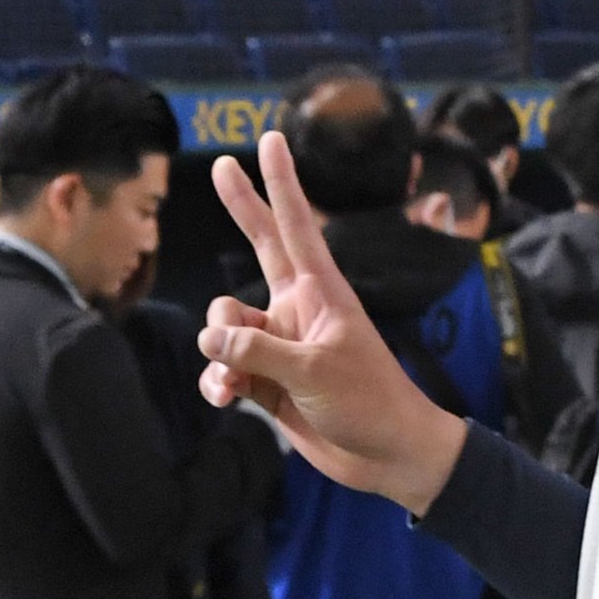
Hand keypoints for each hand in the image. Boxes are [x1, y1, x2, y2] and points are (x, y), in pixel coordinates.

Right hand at [198, 132, 466, 512]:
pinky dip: (218, 382)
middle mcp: (296, 309)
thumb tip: (211, 337)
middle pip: (260, 247)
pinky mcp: (266, 380)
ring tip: (235, 381)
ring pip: (225, 324)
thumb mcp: (314, 371)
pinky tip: (226, 400)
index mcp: (320, 293)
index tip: (270, 142)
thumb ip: (256, 349)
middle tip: (221, 167)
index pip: (295, 227)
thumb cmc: (368, 403)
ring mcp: (279, 343)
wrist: (387, 456)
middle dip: (242, 209)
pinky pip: (224, 367)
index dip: (281, 184)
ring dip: (219, 350)